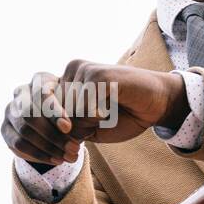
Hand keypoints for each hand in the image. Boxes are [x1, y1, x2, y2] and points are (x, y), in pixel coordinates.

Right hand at [2, 71, 83, 168]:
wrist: (56, 122)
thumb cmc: (73, 108)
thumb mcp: (81, 104)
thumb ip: (85, 107)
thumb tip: (97, 114)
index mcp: (39, 79)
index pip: (41, 92)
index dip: (53, 111)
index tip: (68, 127)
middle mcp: (21, 92)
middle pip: (30, 114)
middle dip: (52, 135)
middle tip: (74, 149)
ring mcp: (10, 111)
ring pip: (25, 131)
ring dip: (49, 148)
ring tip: (70, 157)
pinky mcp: (5, 130)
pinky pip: (19, 145)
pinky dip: (39, 155)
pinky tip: (57, 160)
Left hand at [58, 60, 188, 143]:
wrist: (156, 103)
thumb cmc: (123, 116)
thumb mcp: (89, 128)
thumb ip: (69, 129)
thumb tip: (59, 130)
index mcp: (66, 81)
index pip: (47, 115)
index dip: (64, 134)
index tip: (83, 133)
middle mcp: (71, 71)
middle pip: (56, 116)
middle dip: (77, 129)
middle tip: (99, 119)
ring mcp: (83, 70)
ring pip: (69, 115)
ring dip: (89, 123)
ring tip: (107, 110)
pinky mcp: (97, 74)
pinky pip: (84, 110)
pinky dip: (98, 117)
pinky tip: (112, 106)